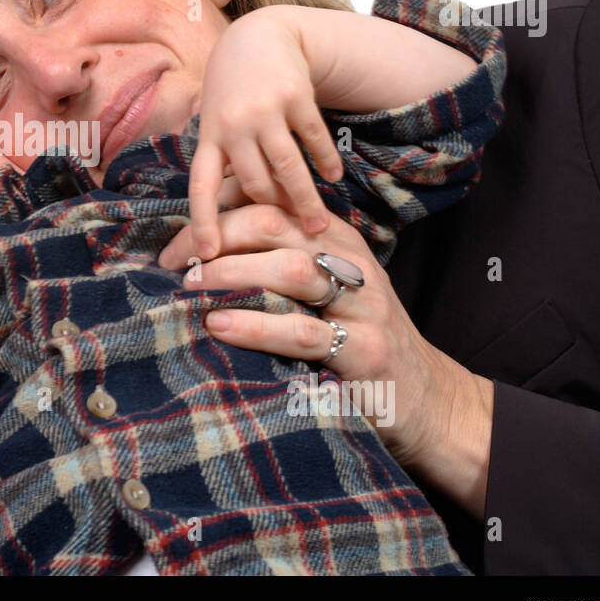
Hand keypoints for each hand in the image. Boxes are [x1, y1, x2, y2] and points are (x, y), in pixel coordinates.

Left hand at [158, 202, 492, 518]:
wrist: (426, 399)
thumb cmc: (354, 339)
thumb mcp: (322, 289)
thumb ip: (275, 262)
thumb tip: (201, 247)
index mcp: (334, 238)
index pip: (270, 201)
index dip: (218, 212)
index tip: (177, 241)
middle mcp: (351, 260)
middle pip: (273, 224)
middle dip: (215, 238)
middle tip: (173, 263)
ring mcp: (362, 304)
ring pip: (290, 269)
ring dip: (231, 273)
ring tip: (189, 287)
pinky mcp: (365, 349)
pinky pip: (304, 331)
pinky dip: (257, 327)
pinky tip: (219, 327)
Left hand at [189, 7, 344, 260]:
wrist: (257, 36)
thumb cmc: (233, 90)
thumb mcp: (216, 121)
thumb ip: (225, 160)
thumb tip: (231, 215)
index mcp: (210, 137)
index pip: (201, 185)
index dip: (203, 221)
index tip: (207, 254)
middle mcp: (234, 126)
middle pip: (256, 184)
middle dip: (276, 214)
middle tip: (297, 239)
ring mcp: (264, 110)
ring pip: (288, 169)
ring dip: (306, 200)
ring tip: (320, 224)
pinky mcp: (295, 96)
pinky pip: (314, 140)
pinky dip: (326, 162)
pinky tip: (334, 177)